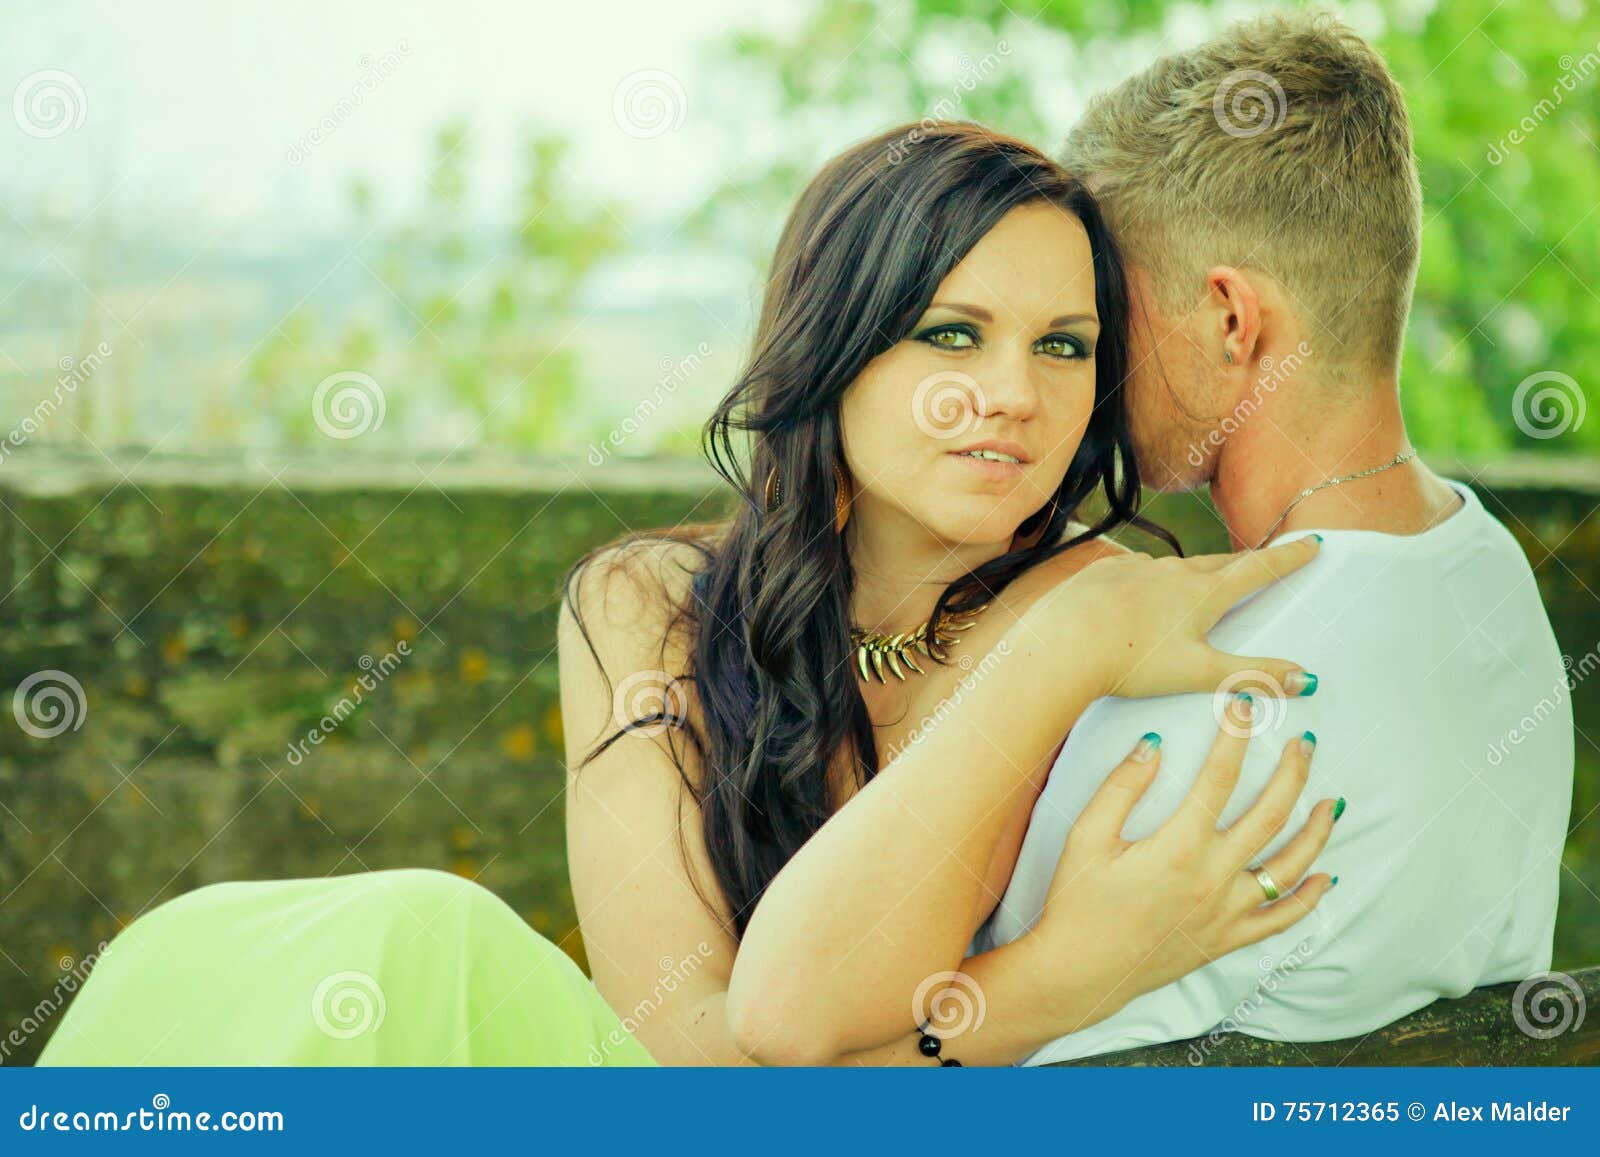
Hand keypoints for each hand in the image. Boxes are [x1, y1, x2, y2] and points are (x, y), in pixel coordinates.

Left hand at [1022, 536, 1321, 700]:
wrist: (1061, 643)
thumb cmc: (1131, 661)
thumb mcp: (1198, 672)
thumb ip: (1251, 675)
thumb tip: (1306, 679)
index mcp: (1202, 592)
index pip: (1257, 569)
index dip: (1288, 557)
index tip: (1312, 541)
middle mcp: (1171, 571)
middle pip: (1218, 563)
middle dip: (1244, 563)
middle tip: (1263, 560)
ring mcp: (1135, 567)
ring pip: (1174, 568)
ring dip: (1193, 573)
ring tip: (1201, 583)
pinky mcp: (1103, 572)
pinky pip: (1135, 572)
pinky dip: (1149, 581)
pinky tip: (1142, 595)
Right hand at [1032, 694, 1336, 1023]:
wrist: (1078, 971)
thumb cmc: (1076, 902)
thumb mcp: (1086, 836)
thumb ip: (1121, 787)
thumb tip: (1154, 745)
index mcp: (1179, 846)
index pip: (1218, 778)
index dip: (1233, 736)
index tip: (1244, 705)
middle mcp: (1213, 878)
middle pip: (1270, 815)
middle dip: (1294, 773)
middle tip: (1307, 743)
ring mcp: (1225, 912)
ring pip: (1289, 867)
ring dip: (1316, 831)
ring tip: (1332, 803)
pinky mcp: (1226, 939)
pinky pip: (1281, 918)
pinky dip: (1309, 898)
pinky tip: (1326, 877)